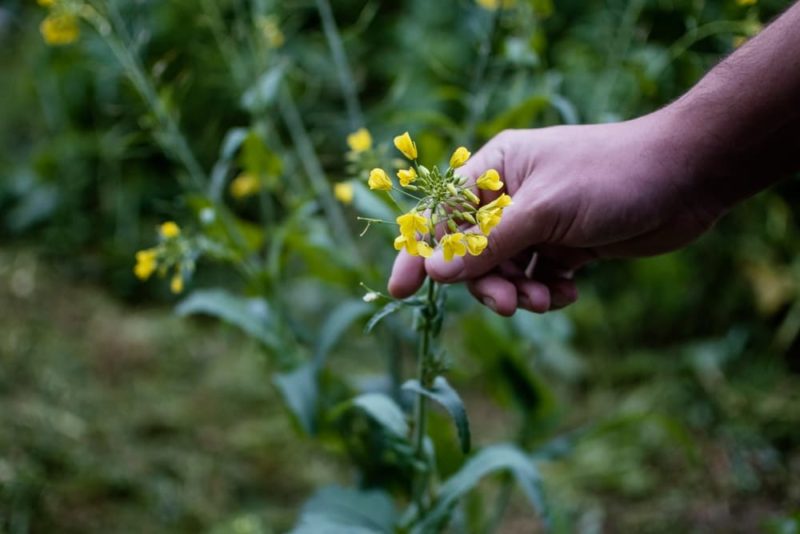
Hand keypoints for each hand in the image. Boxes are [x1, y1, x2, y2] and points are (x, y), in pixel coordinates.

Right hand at [388, 111, 726, 314]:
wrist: (687, 178)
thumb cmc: (610, 177)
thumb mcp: (543, 210)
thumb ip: (486, 244)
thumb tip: (435, 272)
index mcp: (496, 169)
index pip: (442, 215)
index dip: (419, 252)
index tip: (399, 290)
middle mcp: (511, 196)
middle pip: (472, 252)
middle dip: (485, 282)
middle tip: (507, 304)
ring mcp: (539, 223)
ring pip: (505, 271)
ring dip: (519, 292)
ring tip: (545, 299)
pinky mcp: (567, 246)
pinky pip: (538, 278)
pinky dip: (547, 292)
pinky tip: (568, 293)